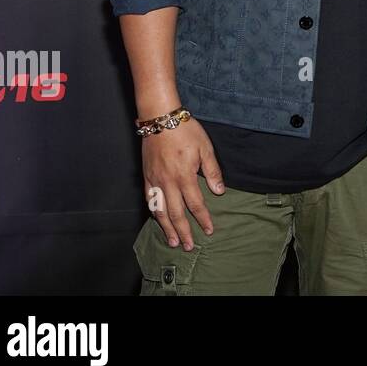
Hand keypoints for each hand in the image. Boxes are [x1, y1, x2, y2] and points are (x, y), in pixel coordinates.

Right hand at [141, 117, 224, 250]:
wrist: (160, 119)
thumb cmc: (185, 131)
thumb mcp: (205, 148)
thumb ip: (212, 171)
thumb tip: (219, 191)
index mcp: (185, 176)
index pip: (196, 204)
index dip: (203, 218)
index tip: (208, 231)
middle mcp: (168, 182)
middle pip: (176, 213)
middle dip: (183, 231)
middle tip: (188, 246)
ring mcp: (155, 180)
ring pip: (160, 210)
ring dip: (167, 227)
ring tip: (173, 241)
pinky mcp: (146, 176)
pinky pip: (149, 199)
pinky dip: (154, 211)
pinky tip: (157, 219)